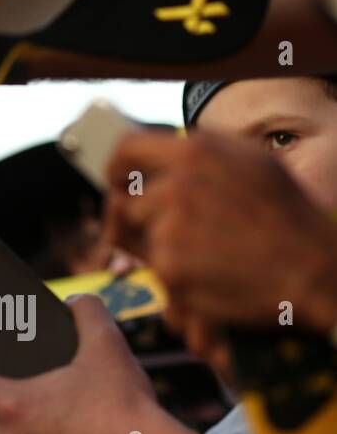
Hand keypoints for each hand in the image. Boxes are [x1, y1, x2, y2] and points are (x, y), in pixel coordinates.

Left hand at [104, 129, 336, 336]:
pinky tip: (213, 281)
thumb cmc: (293, 218)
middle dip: (141, 223)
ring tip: (207, 258)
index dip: (116, 169)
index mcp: (196, 152)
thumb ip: (202, 153)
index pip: (126, 149)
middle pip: (126, 204)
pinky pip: (157, 276)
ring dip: (162, 254)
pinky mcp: (171, 269)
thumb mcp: (253, 162)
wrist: (320, 271)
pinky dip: (178, 284)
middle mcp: (176, 185)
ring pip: (140, 243)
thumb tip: (163, 156)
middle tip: (172, 237)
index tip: (118, 183)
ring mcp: (170, 229)